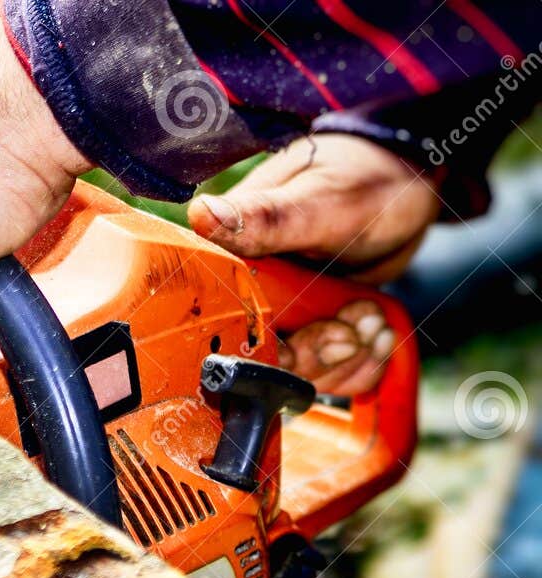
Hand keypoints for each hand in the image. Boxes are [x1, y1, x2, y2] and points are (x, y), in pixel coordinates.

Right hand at [188, 134, 437, 395]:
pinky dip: (360, 365)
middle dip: (321, 354)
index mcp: (231, 260)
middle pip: (267, 361)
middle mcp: (249, 294)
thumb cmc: (361, 176)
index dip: (275, 348)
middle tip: (360, 324)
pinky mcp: (313, 329)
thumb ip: (264, 216)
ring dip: (348, 359)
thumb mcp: (317, 199)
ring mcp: (284, 315)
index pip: (229, 327)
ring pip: (301, 373)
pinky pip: (328, 371)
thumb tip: (201, 215)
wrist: (405, 178)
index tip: (329, 330)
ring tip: (374, 319)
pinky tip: (378, 332)